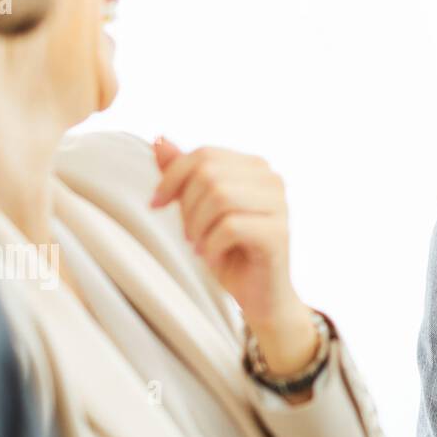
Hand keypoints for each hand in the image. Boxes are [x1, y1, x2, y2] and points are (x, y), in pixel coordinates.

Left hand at [150, 137, 317, 377]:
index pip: (205, 154)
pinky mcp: (278, 233)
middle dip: (187, 206)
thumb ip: (185, 175)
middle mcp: (272, 179)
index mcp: (256, 167)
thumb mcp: (199, 210)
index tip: (156, 204)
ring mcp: (280, 205)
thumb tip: (159, 139)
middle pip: (210, 173)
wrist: (261, 297)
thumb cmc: (230, 252)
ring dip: (198, 227)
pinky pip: (230, 226)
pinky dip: (210, 246)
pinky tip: (213, 258)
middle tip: (189, 234)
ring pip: (220, 196)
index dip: (172, 177)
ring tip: (200, 246)